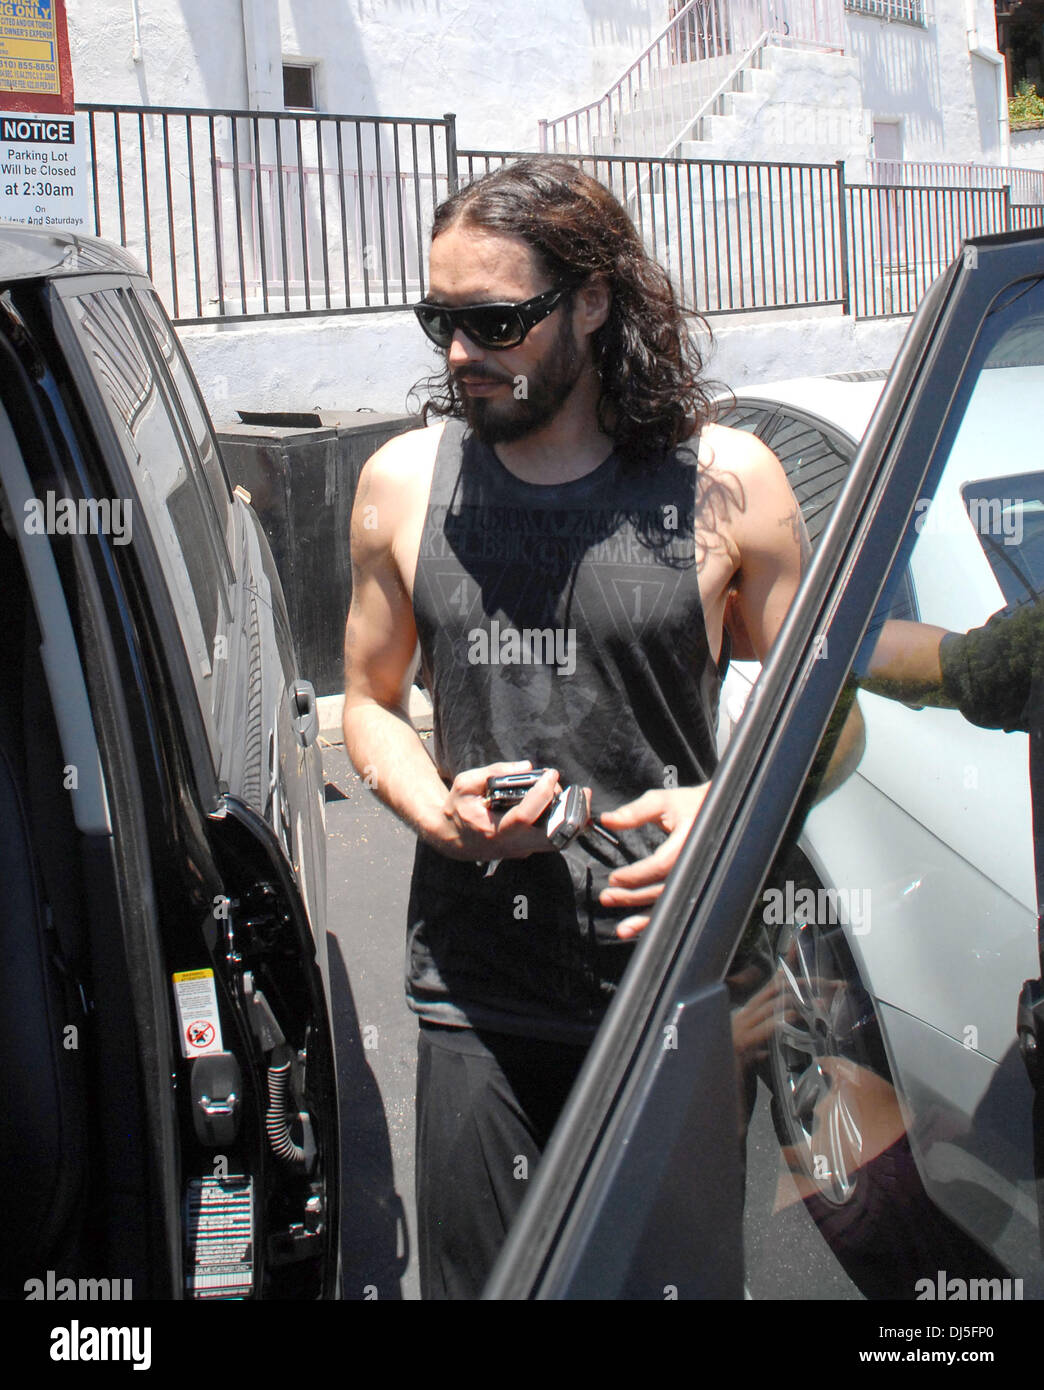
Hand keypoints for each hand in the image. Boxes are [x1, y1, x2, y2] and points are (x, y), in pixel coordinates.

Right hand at [435, 760, 562, 860]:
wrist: (451, 837)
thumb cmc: (458, 808)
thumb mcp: (465, 784)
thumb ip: (493, 772)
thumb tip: (526, 766)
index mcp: (492, 830)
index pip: (524, 816)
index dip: (541, 794)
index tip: (550, 774)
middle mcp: (510, 845)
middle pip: (550, 833)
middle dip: (560, 806)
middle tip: (554, 783)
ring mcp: (520, 851)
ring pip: (555, 839)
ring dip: (564, 814)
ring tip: (560, 792)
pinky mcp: (526, 850)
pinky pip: (549, 837)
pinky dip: (557, 819)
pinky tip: (552, 800)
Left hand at [597, 784, 710, 937]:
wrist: (721, 812)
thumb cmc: (690, 805)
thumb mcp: (662, 802)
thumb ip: (634, 812)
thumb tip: (607, 820)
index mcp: (689, 841)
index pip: (660, 865)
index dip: (636, 875)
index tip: (614, 878)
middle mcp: (695, 863)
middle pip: (663, 888)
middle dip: (633, 897)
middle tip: (608, 897)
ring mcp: (696, 876)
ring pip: (669, 902)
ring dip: (644, 918)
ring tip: (622, 928)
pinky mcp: (693, 883)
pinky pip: (675, 904)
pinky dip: (656, 919)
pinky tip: (639, 928)